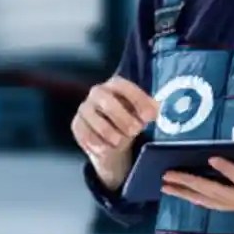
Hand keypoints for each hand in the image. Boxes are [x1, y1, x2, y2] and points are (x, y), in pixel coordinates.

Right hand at [73, 76, 159, 190]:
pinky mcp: (77, 125)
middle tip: (135, 131)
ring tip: (120, 142)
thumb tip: (156, 109)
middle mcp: (97, 92)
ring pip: (94, 118)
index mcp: (115, 85)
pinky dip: (97, 143)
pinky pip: (85, 133)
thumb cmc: (130, 121)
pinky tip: (106, 148)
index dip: (137, 100)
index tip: (150, 116)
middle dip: (122, 117)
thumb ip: (149, 110)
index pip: (124, 86)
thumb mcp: (142, 114)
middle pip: (107, 101)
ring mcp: (85, 108)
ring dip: (109, 132)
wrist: (114, 141)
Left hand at [161, 141, 233, 233]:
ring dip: (189, 192)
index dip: (231, 171)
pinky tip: (186, 193)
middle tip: (168, 174)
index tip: (212, 158)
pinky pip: (219, 205)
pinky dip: (201, 199)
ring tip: (166, 184)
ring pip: (214, 202)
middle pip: (219, 195)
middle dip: (192, 184)